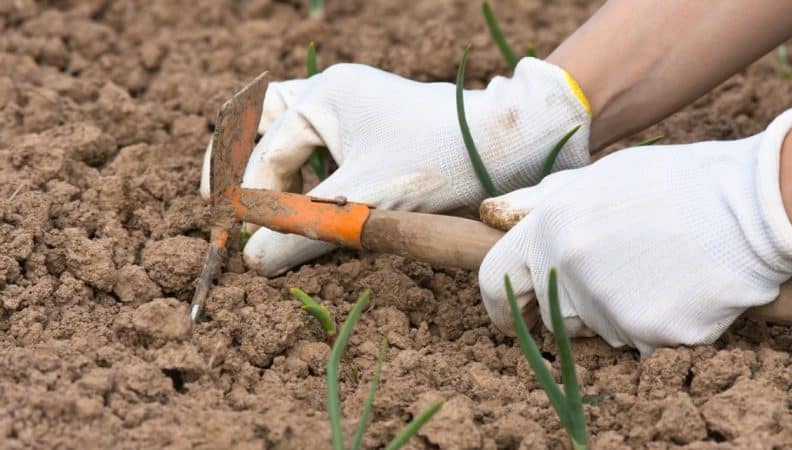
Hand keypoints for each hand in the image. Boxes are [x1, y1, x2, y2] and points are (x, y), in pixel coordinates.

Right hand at [202, 59, 590, 275]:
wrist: (507, 147)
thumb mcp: (364, 201)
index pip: (266, 151)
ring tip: (251, 205)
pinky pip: (321, 146)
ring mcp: (355, 108)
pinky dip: (303, 173)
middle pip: (262, 121)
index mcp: (324, 96)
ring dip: (269, 167)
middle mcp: (334, 93)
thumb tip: (252, 263)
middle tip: (218, 204)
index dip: (246, 198)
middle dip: (238, 163)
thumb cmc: (437, 162)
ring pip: (290, 132)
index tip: (235, 239)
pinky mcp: (374, 129)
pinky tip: (303, 201)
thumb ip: (304, 231)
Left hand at [479, 108, 791, 354]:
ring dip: (616, 311)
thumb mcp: (597, 178)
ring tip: (657, 268)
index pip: (493, 279)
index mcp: (549, 227)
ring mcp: (606, 305)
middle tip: (615, 275)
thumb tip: (490, 217)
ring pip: (595, 329)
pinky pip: (637, 341)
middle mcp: (567, 269)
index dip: (497, 302)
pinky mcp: (647, 334)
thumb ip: (538, 204)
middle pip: (550, 313)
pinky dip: (654, 324)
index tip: (508, 313)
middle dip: (570, 305)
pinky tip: (681, 289)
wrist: (751, 204)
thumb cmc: (672, 183)